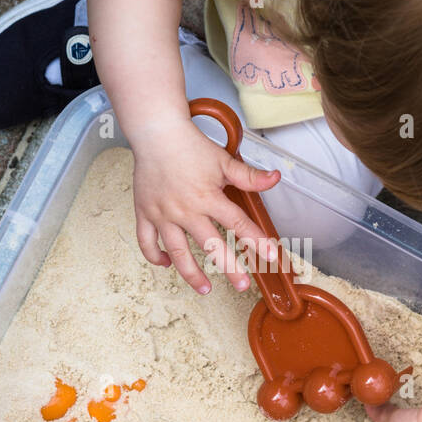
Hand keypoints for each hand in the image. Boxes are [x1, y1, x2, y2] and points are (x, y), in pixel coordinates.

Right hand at [132, 118, 280, 293]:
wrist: (156, 133)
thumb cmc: (190, 146)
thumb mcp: (224, 160)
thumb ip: (249, 176)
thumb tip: (276, 178)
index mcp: (207, 197)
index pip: (238, 224)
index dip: (256, 241)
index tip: (271, 258)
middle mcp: (185, 210)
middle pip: (210, 246)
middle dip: (229, 268)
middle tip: (242, 285)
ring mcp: (163, 215)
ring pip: (177, 251)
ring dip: (191, 273)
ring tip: (204, 289)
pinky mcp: (145, 213)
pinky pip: (147, 242)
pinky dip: (156, 257)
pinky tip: (167, 265)